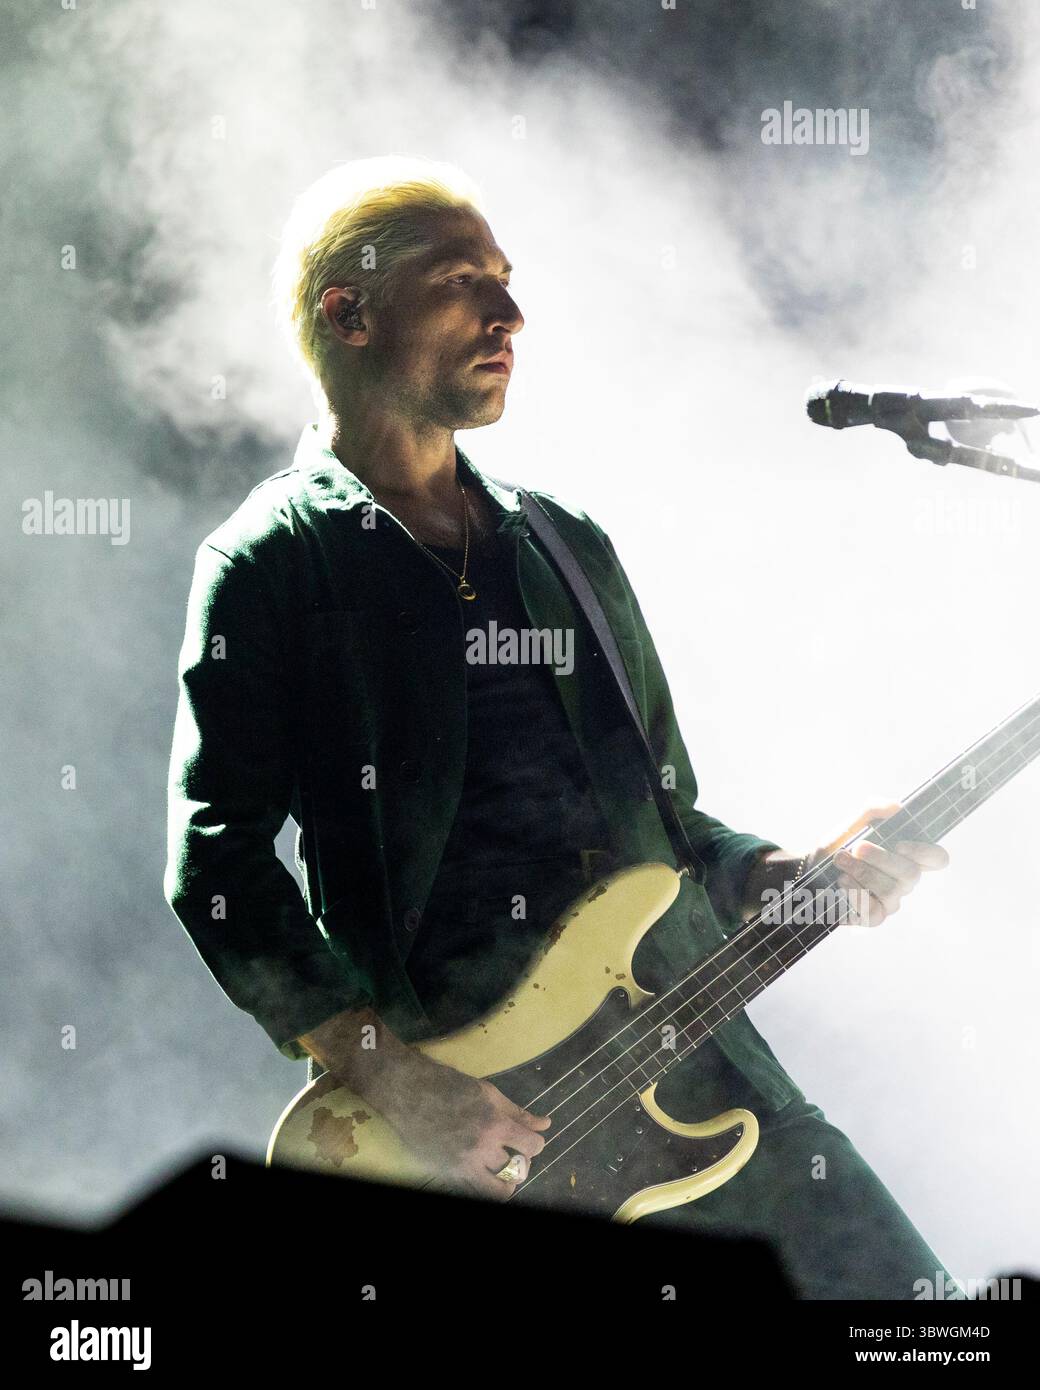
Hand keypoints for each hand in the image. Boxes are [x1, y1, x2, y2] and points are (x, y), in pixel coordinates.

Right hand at [371, 1052, 550, 1201]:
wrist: (407, 1091)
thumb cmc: (449, 1085)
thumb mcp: (488, 1092)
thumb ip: (518, 1112)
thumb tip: (546, 1124)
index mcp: (494, 1124)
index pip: (532, 1147)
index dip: (535, 1144)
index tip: (529, 1140)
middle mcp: (480, 1149)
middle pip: (517, 1170)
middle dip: (521, 1162)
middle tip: (515, 1152)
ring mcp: (462, 1165)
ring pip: (497, 1190)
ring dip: (505, 1182)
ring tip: (502, 1171)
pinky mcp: (446, 1172)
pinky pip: (473, 1191)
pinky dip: (483, 1185)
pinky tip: (483, 1173)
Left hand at [819, 801, 949, 926]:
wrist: (810, 868)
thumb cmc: (839, 844)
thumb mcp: (854, 822)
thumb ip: (874, 810)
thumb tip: (896, 806)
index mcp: (907, 855)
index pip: (937, 858)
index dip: (925, 852)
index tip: (900, 844)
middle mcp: (904, 880)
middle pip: (911, 874)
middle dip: (881, 859)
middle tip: (856, 848)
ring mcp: (891, 900)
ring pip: (891, 891)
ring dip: (862, 872)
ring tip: (840, 862)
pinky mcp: (874, 917)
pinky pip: (872, 909)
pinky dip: (853, 892)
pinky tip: (841, 882)